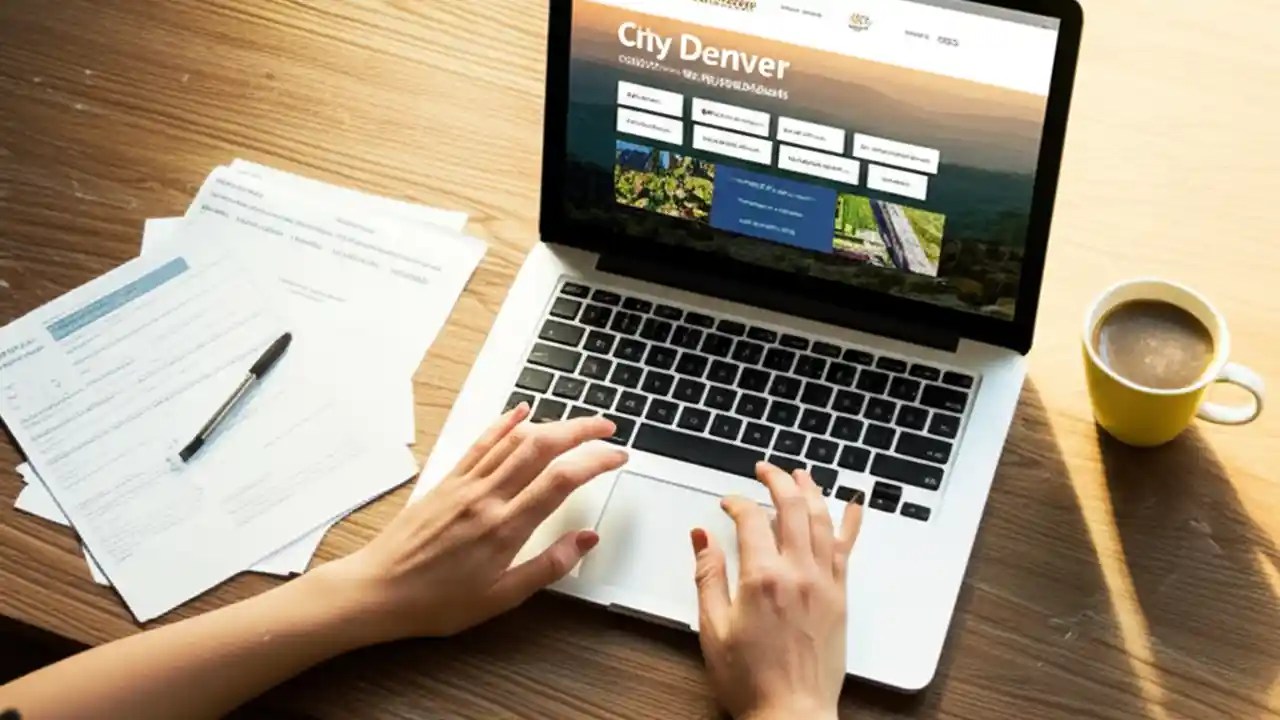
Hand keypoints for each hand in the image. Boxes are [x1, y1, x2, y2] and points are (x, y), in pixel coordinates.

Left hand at [316, 404, 625, 642]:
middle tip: (608, 427)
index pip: (561, 480)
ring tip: (578, 421)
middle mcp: (487, 497)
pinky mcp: (447, 480)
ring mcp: (465, 484)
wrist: (377, 590)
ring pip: (515, 439)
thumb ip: (549, 565)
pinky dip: (504, 423)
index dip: (595, 461)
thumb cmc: (436, 601)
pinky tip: (521, 411)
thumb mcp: (501, 597)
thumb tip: (587, 539)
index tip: (618, 456)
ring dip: (551, 423)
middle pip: (541, 447)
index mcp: (505, 527)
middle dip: (580, 430)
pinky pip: (481, 443)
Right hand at [692, 463, 862, 719]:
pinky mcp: (841, 597)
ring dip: (811, 491)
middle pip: (792, 507)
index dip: (736, 503)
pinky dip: (850, 522)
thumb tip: (701, 538)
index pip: (750, 519)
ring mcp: (825, 583)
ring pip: (822, 520)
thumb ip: (707, 577)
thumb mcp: (712, 628)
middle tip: (765, 469)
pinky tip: (853, 504)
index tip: (727, 502)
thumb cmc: (750, 680)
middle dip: (777, 480)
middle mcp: (798, 573)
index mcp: (762, 579)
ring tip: (800, 475)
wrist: (791, 715)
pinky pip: (847, 549)